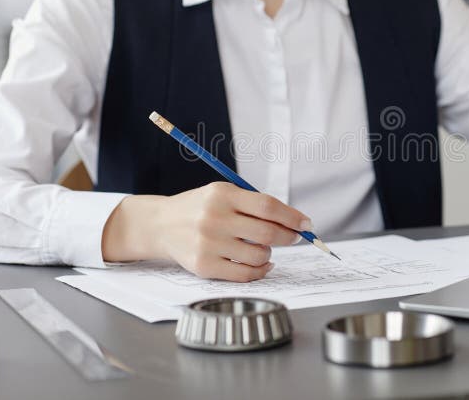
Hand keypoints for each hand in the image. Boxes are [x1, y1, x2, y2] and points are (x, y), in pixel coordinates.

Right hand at [102, 182, 310, 281]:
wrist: (161, 225)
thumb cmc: (201, 208)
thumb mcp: (223, 194)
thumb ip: (255, 205)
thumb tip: (295, 223)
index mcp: (222, 195)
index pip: (268, 207)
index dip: (292, 217)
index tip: (307, 224)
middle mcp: (214, 218)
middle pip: (267, 233)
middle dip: (289, 237)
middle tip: (294, 237)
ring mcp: (208, 244)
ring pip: (259, 255)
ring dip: (269, 254)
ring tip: (263, 248)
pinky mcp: (204, 266)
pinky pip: (244, 274)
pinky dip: (260, 271)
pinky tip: (261, 264)